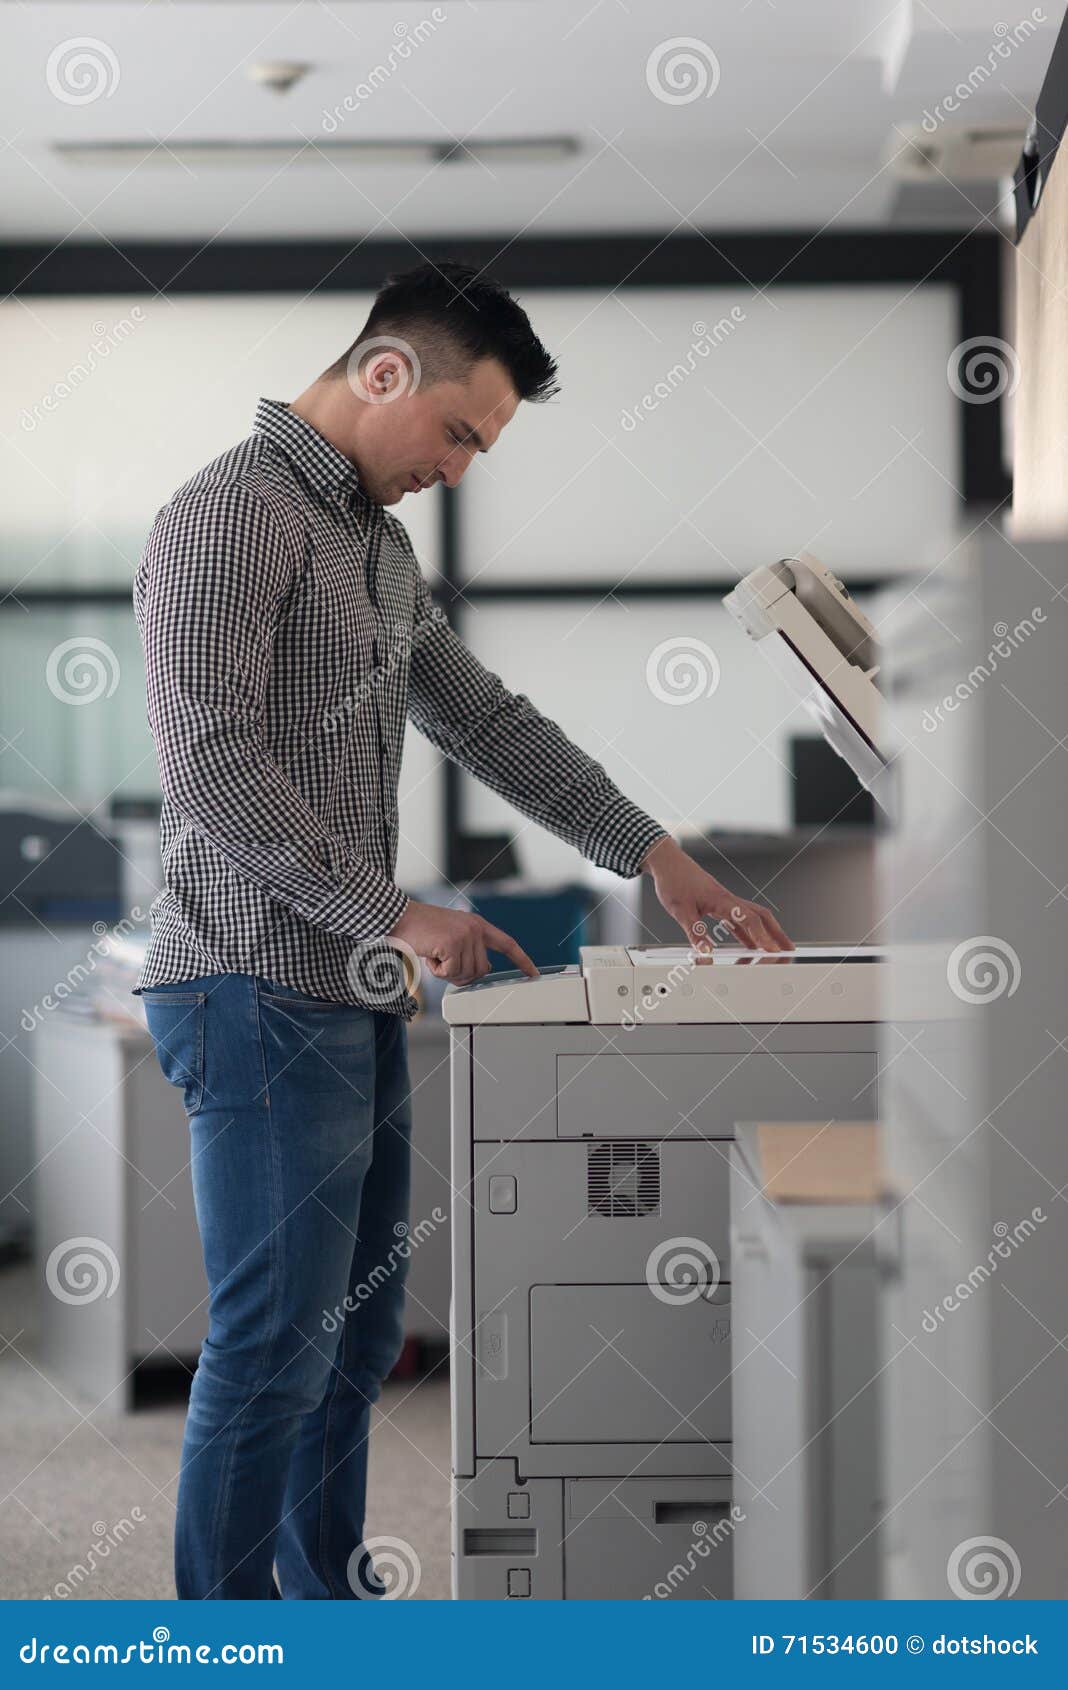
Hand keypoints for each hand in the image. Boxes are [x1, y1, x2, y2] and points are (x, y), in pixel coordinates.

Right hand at [390, 899, 538, 985]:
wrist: (398, 916)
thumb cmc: (419, 929)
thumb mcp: (451, 936)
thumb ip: (468, 950)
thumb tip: (479, 972)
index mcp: (477, 925)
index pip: (507, 944)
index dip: (522, 960)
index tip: (533, 972)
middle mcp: (475, 929)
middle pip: (482, 970)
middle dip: (462, 974)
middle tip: (444, 962)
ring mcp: (465, 935)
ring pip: (466, 974)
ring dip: (446, 972)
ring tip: (434, 953)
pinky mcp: (452, 944)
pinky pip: (450, 973)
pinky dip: (436, 970)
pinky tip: (429, 954)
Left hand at [641, 836, 793, 953]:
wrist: (668, 862)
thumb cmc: (674, 881)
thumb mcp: (681, 910)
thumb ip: (695, 933)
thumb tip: (706, 953)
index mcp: (722, 900)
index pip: (749, 920)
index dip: (762, 937)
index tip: (772, 951)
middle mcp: (728, 899)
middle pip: (761, 916)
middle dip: (776, 933)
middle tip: (788, 948)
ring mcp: (725, 901)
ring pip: (752, 916)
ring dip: (765, 932)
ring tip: (774, 948)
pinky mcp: (718, 903)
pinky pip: (738, 919)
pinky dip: (747, 932)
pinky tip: (748, 943)